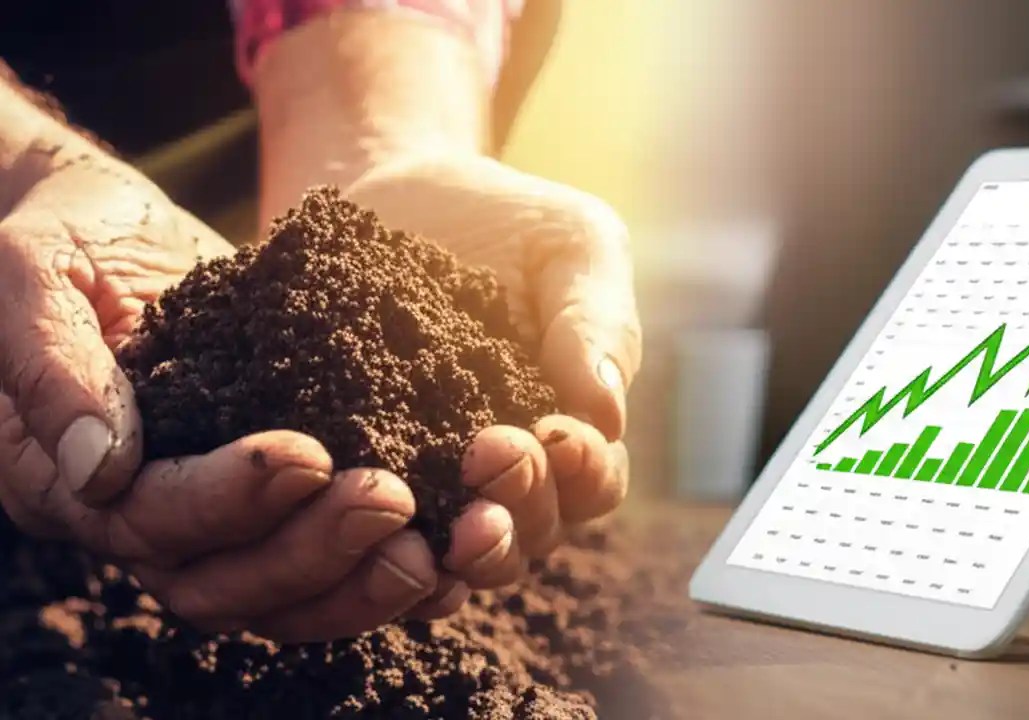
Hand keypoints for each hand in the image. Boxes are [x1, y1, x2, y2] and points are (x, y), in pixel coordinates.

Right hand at [0, 137, 444, 641]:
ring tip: (443, 541)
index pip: (151, 519)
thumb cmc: (64, 235)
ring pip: (289, 591)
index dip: (228, 499)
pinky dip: (393, 556)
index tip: (307, 455)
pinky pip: (332, 551)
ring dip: (366, 578)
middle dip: (314, 549)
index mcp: (68, 480)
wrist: (111, 221)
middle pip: (229, 583)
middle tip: (391, 500)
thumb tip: (93, 467)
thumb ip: (54, 364)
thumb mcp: (33, 273)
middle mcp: (144, 518)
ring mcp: (217, 514)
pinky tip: (462, 534)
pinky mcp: (277, 491)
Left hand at [344, 154, 640, 608]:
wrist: (392, 191)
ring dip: (450, 550)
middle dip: (517, 509)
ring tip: (432, 522)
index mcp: (569, 431)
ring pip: (452, 556)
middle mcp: (503, 478)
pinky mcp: (352, 475)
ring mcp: (426, 486)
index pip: (593, 481)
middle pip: (529, 534)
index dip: (580, 470)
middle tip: (486, 458)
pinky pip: (362, 534)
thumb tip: (605, 412)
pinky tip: (346, 514)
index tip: (554, 433)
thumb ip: (597, 319)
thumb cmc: (503, 220)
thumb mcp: (571, 243)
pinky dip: (363, 542)